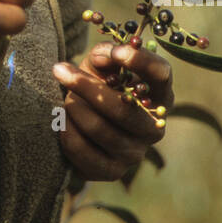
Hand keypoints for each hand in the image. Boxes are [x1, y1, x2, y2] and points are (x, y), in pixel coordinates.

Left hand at [52, 40, 173, 180]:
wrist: (83, 120)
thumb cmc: (97, 84)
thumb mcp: (101, 64)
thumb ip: (104, 54)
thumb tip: (103, 57)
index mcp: (159, 94)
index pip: (162, 76)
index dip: (141, 62)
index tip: (117, 52)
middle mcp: (154, 127)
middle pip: (123, 109)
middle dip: (86, 86)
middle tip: (59, 70)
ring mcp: (135, 153)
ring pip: (99, 129)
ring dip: (74, 108)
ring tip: (63, 99)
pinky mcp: (113, 171)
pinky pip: (82, 151)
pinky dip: (66, 131)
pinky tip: (62, 121)